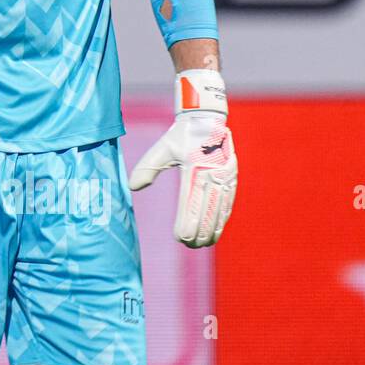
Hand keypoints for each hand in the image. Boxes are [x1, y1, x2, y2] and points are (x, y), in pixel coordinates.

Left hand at [128, 69, 236, 246]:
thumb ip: (148, 167)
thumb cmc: (182, 135)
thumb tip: (132, 187)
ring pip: (219, 208)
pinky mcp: (231, 176)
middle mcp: (213, 173)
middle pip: (206, 208)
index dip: (186, 220)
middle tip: (190, 246)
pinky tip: (217, 229)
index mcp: (195, 167)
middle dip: (199, 230)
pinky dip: (222, 217)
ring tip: (204, 243)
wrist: (208, 118)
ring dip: (212, 227)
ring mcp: (225, 175)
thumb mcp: (162, 148)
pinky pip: (228, 201)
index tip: (180, 237)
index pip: (190, 200)